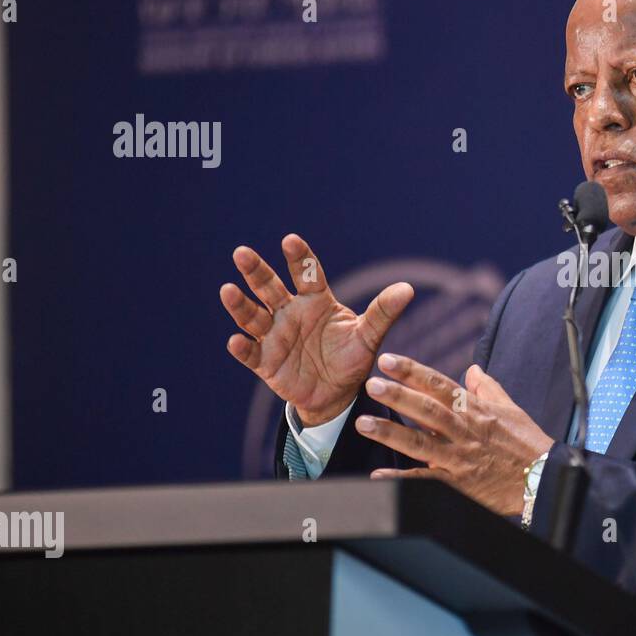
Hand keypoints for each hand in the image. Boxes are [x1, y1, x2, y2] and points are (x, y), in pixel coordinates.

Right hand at [220, 234, 413, 425]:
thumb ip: (383, 313)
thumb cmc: (350, 357)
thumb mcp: (368, 336)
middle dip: (256, 271)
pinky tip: (235, 341)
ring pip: (253, 317)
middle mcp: (291, 313)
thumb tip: (408, 289)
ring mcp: (275, 336)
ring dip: (240, 305)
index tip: (290, 241)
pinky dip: (243, 348)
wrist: (336, 394)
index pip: (306, 274)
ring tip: (228, 291)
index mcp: (316, 301)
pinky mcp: (266, 362)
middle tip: (242, 253)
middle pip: (270, 287)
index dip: (299, 258)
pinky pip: (251, 354)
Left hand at [357, 354, 554, 516]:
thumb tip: (472, 369)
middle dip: (398, 397)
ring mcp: (461, 458)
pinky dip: (402, 478)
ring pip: (421, 443)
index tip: (388, 361)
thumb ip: (487, 388)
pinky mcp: (460, 484)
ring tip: (362, 424)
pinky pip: (426, 480)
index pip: (439, 386)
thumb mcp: (510, 408)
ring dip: (391, 433)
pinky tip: (378, 474)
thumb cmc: (527, 442)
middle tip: (371, 384)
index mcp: (475, 410)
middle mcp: (465, 431)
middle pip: (427, 410)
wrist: (544, 478)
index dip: (413, 372)